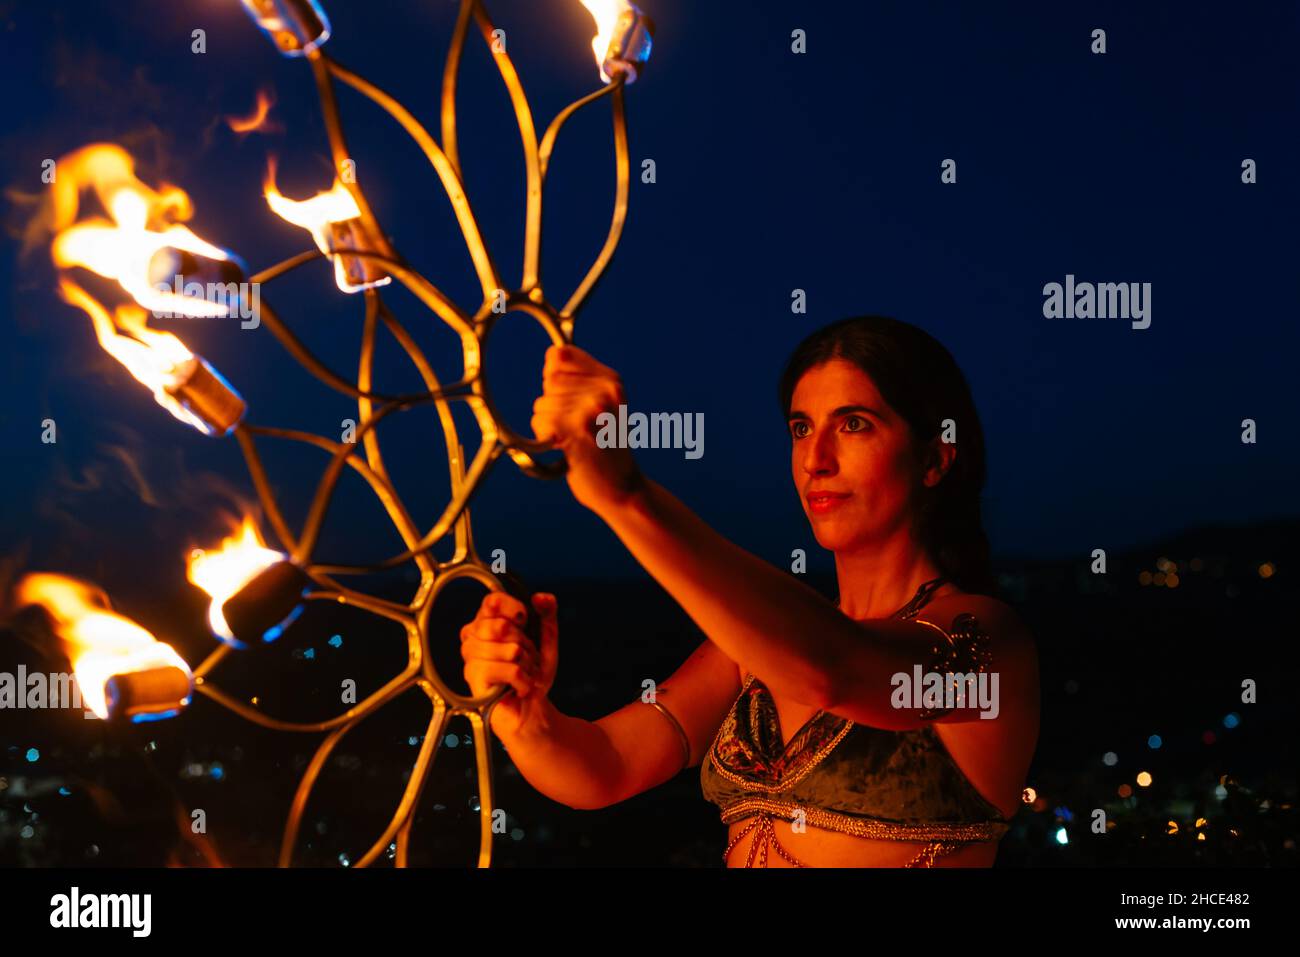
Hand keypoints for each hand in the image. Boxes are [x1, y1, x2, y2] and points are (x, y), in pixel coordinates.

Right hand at [461, 590, 558, 739]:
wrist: (531, 709)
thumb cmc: (533, 673)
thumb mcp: (546, 639)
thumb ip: (547, 613)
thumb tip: (540, 597)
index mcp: (487, 622)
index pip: (492, 601)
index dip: (514, 609)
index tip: (525, 620)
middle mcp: (473, 637)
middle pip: (502, 626)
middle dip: (524, 645)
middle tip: (524, 658)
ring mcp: (471, 658)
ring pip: (510, 650)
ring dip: (526, 665)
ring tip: (523, 674)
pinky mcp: (474, 678)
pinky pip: (509, 669)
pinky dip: (524, 680)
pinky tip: (521, 687)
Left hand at [531, 344, 643, 513]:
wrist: (622, 488)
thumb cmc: (603, 447)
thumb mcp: (601, 404)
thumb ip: (577, 378)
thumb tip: (551, 355)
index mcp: (611, 379)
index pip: (559, 355)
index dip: (554, 377)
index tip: (571, 399)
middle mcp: (604, 389)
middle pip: (548, 381)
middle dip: (553, 405)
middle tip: (579, 428)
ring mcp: (590, 408)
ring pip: (541, 404)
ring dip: (549, 425)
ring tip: (575, 440)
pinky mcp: (575, 429)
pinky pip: (539, 422)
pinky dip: (545, 438)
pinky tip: (565, 448)